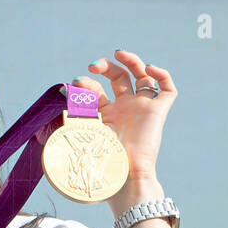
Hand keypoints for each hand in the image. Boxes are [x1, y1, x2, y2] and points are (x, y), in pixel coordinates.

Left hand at [65, 50, 176, 179]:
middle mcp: (125, 109)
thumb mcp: (83, 133)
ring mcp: (142, 109)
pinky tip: (149, 68)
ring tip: (118, 53)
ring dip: (132, 61)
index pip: (97, 91)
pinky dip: (162, 75)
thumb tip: (59, 96)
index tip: (75, 83)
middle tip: (93, 66)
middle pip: (119, 77)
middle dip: (106, 67)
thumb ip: (73, 116)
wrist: (122, 175)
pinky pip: (167, 89)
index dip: (86, 84)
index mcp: (107, 115)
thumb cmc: (101, 161)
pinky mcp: (158, 112)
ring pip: (142, 76)